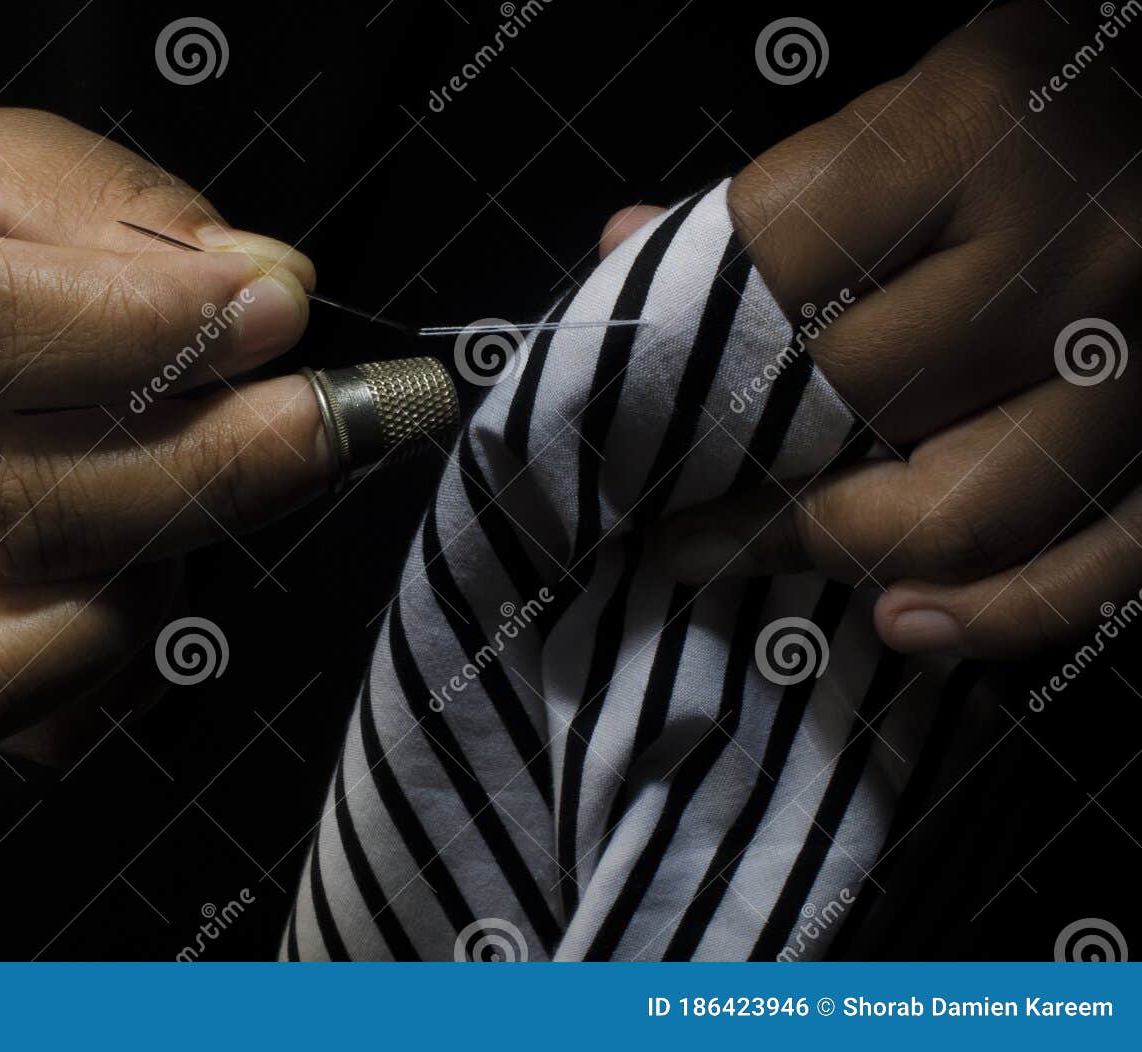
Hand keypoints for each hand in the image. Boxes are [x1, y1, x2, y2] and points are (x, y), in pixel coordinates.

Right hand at [0, 107, 325, 759]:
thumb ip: (119, 210)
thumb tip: (266, 289)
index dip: (141, 333)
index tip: (274, 314)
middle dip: (196, 469)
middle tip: (317, 422)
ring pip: (22, 635)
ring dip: (161, 554)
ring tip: (198, 470)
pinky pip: (37, 716)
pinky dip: (129, 649)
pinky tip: (151, 558)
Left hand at [638, 1, 1141, 659]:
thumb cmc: (1043, 111)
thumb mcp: (911, 99)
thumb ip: (780, 188)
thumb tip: (625, 245)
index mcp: (979, 134)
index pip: (774, 268)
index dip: (679, 347)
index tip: (622, 402)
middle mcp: (1076, 255)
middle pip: (852, 400)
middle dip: (734, 463)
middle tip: (666, 498)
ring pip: (957, 516)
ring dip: (826, 549)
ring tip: (736, 549)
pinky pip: (1096, 572)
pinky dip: (993, 615)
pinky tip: (904, 621)